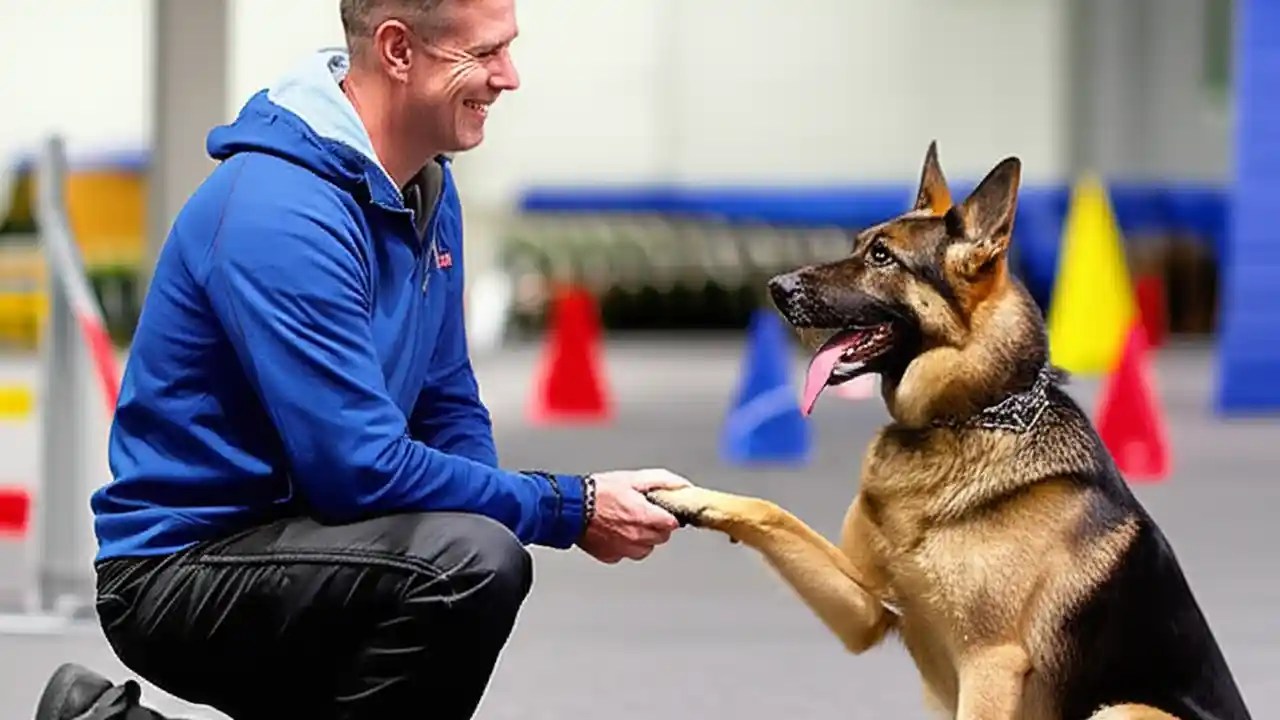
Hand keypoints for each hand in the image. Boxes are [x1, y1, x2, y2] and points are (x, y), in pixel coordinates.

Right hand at [576, 468, 691, 563]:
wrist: (571, 507)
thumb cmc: (599, 491)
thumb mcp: (634, 478)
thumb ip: (663, 481)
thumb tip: (683, 486)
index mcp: (646, 516)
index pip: (673, 523)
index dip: (667, 515)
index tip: (661, 510)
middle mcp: (638, 537)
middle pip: (661, 537)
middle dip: (656, 526)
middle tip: (641, 513)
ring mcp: (625, 549)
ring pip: (646, 548)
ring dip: (642, 538)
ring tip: (626, 522)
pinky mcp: (612, 556)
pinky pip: (627, 554)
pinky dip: (624, 545)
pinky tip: (615, 531)